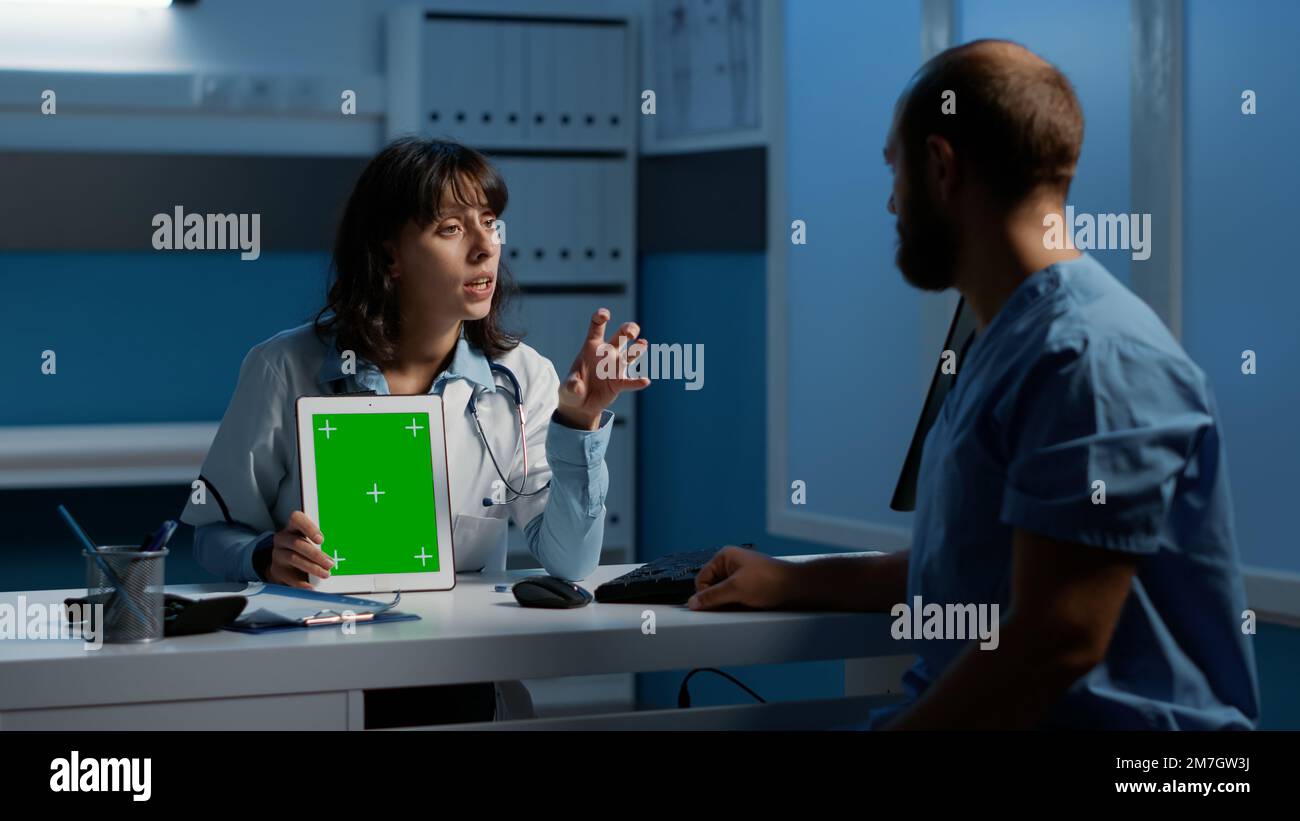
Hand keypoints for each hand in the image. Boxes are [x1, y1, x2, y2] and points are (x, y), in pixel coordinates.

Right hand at [266, 511, 333, 588]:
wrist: (284, 566)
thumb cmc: (303, 550)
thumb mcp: (309, 542)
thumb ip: (319, 544)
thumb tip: (337, 552)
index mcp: (292, 527)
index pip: (296, 519)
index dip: (308, 527)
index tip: (321, 540)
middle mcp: (282, 539)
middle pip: (297, 543)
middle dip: (316, 554)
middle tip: (330, 564)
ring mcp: (278, 554)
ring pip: (294, 559)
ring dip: (312, 568)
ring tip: (325, 574)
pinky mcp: (276, 570)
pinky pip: (289, 577)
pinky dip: (302, 583)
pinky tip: (311, 586)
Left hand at [555, 307, 649, 429]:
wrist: (579, 405)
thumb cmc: (572, 389)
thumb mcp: (568, 387)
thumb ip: (572, 385)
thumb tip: (577, 387)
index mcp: (592, 347)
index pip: (597, 326)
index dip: (601, 317)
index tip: (605, 315)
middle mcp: (607, 353)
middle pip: (621, 335)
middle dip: (628, 329)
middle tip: (631, 333)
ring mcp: (615, 367)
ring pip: (630, 354)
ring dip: (638, 349)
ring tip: (642, 344)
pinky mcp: (619, 383)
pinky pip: (630, 382)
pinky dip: (637, 382)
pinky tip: (645, 381)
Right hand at [687, 546, 801, 610]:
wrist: (795, 588)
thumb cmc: (768, 581)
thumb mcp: (736, 589)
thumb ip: (712, 596)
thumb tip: (692, 603)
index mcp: (725, 557)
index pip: (702, 578)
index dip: (704, 594)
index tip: (710, 607)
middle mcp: (731, 564)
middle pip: (712, 587)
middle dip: (718, 599)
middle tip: (729, 606)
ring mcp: (740, 575)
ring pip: (723, 594)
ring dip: (728, 603)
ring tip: (740, 605)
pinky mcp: (749, 586)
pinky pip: (734, 598)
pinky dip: (736, 604)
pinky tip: (745, 607)